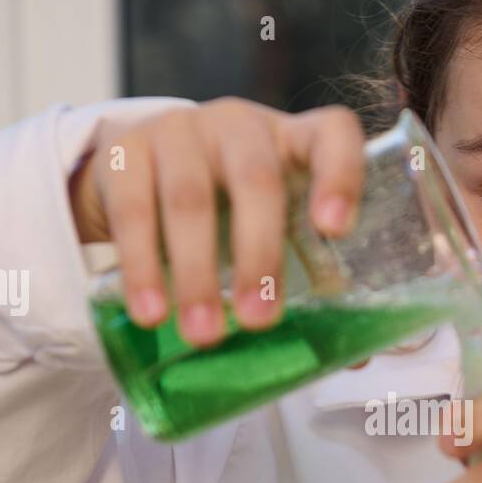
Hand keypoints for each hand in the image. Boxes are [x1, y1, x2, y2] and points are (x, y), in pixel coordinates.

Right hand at [68, 97, 365, 344]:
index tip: (336, 229)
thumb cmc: (228, 210)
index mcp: (293, 141)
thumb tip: (356, 357)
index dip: (340, 176)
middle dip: (259, 255)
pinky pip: (133, 211)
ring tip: (204, 334)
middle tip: (259, 320)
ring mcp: (180, 131)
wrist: (137, 174)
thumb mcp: (271, 228)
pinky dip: (142, 267)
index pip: (332, 134)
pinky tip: (151, 312)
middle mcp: (240, 126)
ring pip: (190, 197)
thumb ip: (309, 280)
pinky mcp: (125, 151)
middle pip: (256, 179)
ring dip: (198, 274)